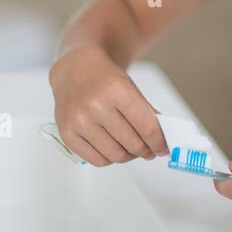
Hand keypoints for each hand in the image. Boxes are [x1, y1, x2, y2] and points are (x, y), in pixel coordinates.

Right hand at [48, 43, 170, 166]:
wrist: (75, 70)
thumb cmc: (105, 79)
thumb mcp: (131, 88)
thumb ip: (148, 113)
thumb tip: (162, 140)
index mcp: (117, 90)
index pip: (147, 127)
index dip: (159, 142)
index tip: (163, 148)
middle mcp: (96, 105)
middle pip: (133, 143)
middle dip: (146, 150)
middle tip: (150, 150)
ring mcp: (79, 121)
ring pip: (116, 155)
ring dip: (130, 156)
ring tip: (133, 150)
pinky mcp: (67, 134)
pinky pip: (97, 160)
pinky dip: (111, 159)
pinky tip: (115, 149)